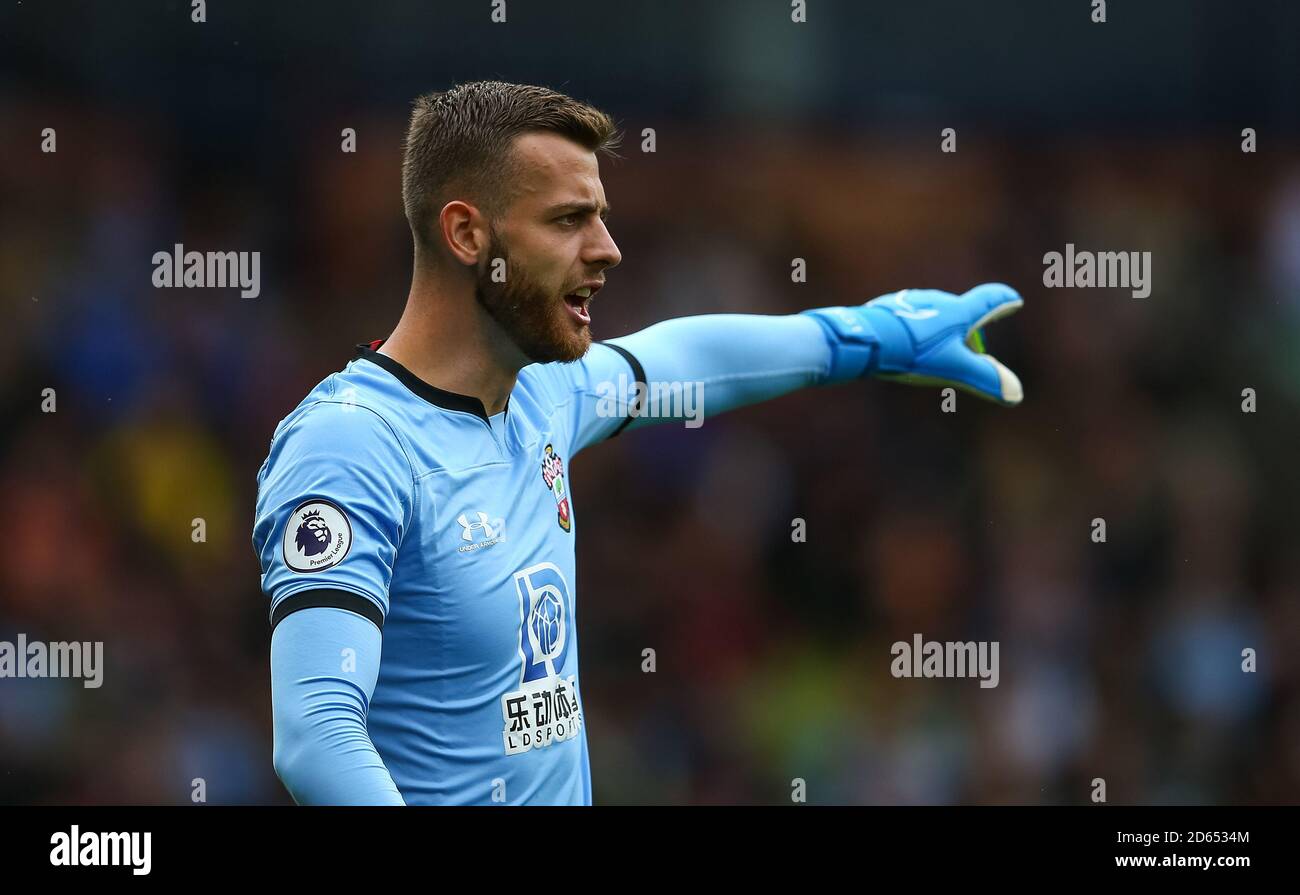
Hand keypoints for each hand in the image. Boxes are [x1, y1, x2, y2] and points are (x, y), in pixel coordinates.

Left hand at [804, 283, 1023, 404]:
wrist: (866, 338)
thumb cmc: (914, 352)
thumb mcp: (953, 368)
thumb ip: (985, 378)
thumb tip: (1015, 395)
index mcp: (958, 312)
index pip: (989, 301)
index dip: (1003, 302)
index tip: (1013, 300)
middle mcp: (937, 300)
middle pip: (961, 311)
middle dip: (968, 329)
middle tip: (970, 351)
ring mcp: (911, 301)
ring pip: (933, 313)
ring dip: (940, 328)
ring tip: (934, 351)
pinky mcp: (889, 307)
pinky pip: (909, 317)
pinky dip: (915, 329)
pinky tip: (904, 344)